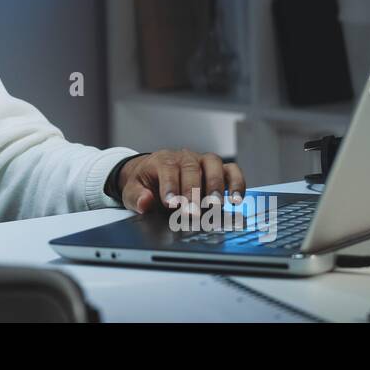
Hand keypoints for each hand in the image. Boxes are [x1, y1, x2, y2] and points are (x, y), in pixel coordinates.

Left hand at [118, 150, 244, 214]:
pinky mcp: (219, 170)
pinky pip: (232, 170)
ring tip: (215, 205)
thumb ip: (136, 197)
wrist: (153, 171)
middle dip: (193, 191)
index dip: (170, 186)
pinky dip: (237, 182)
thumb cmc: (146, 181)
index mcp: (163, 160)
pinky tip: (236, 199)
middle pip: (192, 169)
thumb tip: (145, 202)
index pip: (167, 169)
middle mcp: (185, 158)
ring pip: (214, 165)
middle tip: (193, 211)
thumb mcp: (132, 190)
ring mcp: (203, 162)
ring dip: (216, 185)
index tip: (171, 203)